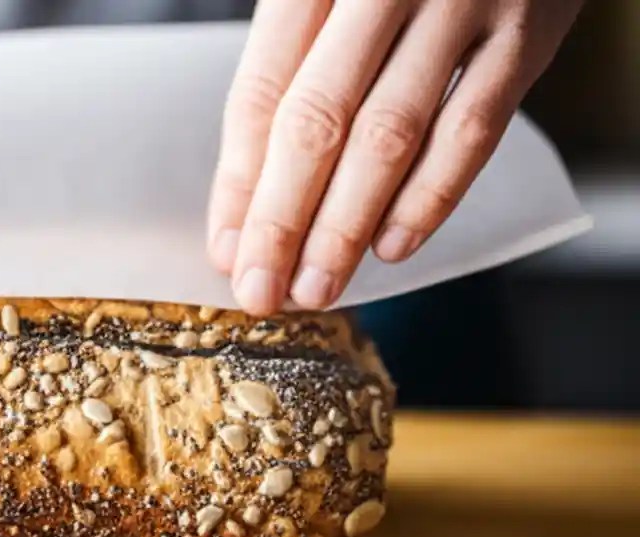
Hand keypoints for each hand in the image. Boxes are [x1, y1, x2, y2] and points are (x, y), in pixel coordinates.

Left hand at [207, 0, 580, 314]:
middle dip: (282, 219)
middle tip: (260, 290)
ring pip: (389, 135)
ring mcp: (460, 5)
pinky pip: (473, 128)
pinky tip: (391, 246)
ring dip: (347, 225)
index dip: (240, 182)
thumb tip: (248, 197)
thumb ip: (292, 71)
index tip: (227, 250)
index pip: (262, 92)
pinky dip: (431, 195)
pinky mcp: (526, 33)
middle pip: (316, 121)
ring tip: (316, 285)